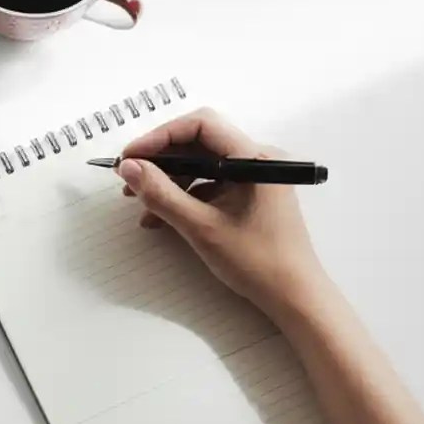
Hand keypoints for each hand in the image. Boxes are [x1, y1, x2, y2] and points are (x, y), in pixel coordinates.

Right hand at [117, 108, 328, 322]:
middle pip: (198, 143)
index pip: (200, 125)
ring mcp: (254, 178)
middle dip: (160, 159)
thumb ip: (162, 194)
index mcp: (253, 157)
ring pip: (201, 165)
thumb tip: (128, 167)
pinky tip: (160, 217)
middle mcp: (256, 159)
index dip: (160, 136)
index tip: (130, 158)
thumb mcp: (202, 226)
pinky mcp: (250, 195)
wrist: (296, 298)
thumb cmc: (257, 261)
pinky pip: (210, 184)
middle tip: (128, 177)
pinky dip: (184, 195)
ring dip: (168, 180)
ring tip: (139, 202)